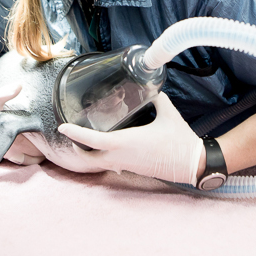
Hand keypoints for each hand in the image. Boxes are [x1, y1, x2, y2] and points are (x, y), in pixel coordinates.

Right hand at [0, 80, 43, 165]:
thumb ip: (6, 92)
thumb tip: (20, 85)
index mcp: (0, 138)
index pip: (21, 152)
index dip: (34, 154)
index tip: (45, 153)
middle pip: (20, 159)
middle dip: (33, 159)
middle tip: (45, 156)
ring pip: (13, 158)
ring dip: (25, 157)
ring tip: (38, 155)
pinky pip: (7, 155)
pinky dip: (17, 154)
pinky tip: (24, 149)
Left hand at [58, 92, 203, 185]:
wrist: (193, 163)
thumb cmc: (180, 140)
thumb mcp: (167, 112)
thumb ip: (156, 98)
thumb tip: (150, 87)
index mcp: (126, 143)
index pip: (93, 140)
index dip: (75, 133)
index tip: (63, 127)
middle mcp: (122, 157)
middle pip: (89, 159)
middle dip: (77, 148)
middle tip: (71, 134)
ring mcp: (127, 165)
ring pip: (99, 163)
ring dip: (90, 153)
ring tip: (86, 138)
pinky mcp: (134, 169)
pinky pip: (112, 164)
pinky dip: (103, 156)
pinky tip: (107, 146)